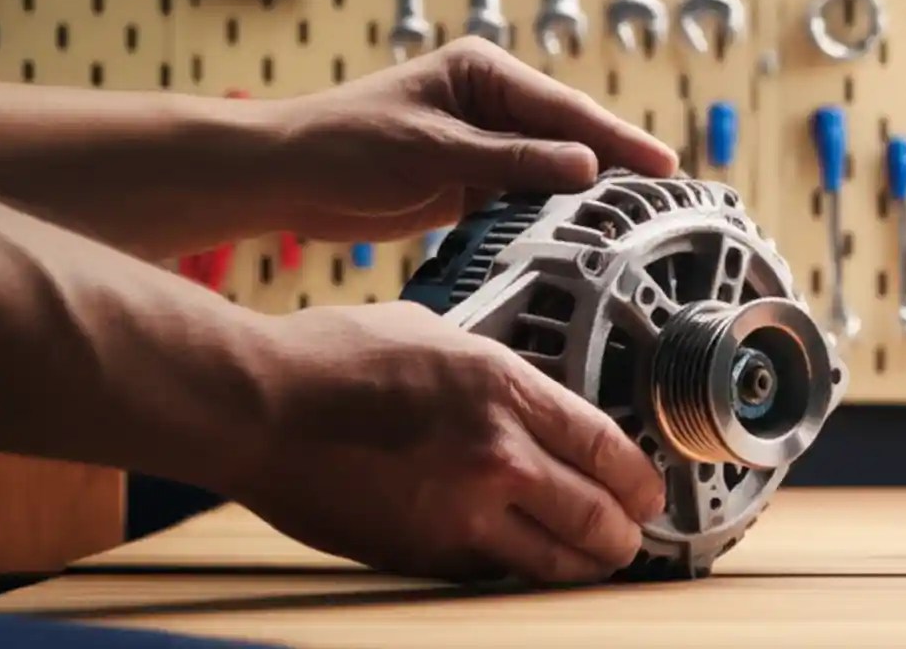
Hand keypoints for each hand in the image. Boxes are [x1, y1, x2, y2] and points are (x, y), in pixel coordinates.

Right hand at [233, 301, 666, 584]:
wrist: (257, 408)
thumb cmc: (334, 359)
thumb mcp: (436, 334)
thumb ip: (494, 372)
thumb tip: (531, 401)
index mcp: (503, 388)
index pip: (605, 445)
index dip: (639, 478)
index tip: (648, 491)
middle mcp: (495, 454)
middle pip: (596, 513)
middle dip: (624, 532)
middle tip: (631, 535)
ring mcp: (460, 510)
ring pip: (554, 558)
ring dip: (586, 563)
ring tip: (597, 560)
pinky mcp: (423, 552)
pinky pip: (494, 572)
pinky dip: (521, 570)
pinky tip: (528, 562)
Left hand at [267, 37, 677, 240]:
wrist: (288, 178)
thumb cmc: (347, 144)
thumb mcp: (433, 150)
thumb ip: (510, 160)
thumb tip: (585, 166)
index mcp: (483, 74)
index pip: (565, 109)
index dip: (617, 140)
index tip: (663, 166)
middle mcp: (489, 104)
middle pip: (566, 139)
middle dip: (612, 169)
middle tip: (665, 200)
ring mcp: (481, 145)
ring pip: (548, 173)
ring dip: (582, 199)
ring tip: (634, 225)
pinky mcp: (469, 183)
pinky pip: (521, 200)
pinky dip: (546, 218)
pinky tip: (577, 240)